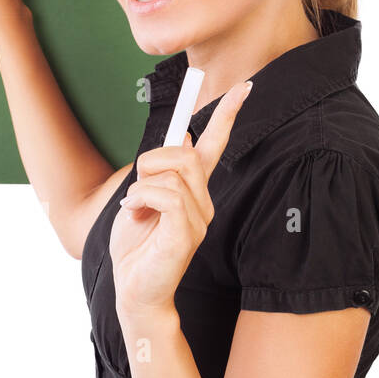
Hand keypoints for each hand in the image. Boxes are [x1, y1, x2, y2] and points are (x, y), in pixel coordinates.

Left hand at [110, 81, 252, 315]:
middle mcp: (204, 203)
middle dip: (150, 163)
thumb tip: (182, 132)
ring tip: (134, 210)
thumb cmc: (136, 249)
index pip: (216, 146)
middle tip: (135, 191)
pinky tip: (136, 215)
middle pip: (184, 153)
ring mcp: (200, 218)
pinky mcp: (189, 233)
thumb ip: (160, 170)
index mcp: (195, 192)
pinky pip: (166, 194)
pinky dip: (142, 199)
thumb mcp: (142, 198)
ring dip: (141, 187)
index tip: (245, 87)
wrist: (134, 290)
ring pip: (171, 173)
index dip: (228, 115)